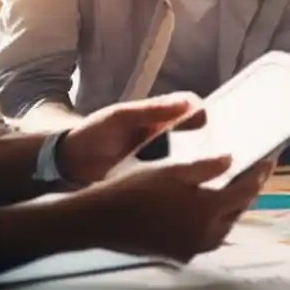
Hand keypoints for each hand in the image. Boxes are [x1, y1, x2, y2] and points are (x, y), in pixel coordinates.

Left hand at [59, 93, 205, 184]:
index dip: (202, 112)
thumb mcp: (121, 118)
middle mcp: (163, 131)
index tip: (206, 127)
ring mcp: (160, 154)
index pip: (190, 106)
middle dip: (210, 137)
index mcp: (157, 113)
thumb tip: (188, 104)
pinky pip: (178, 173)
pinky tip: (195, 185)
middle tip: (219, 152)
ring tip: (213, 171)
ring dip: (202, 158)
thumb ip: (151, 111)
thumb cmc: (94, 134)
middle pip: (196, 130)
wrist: (70, 164)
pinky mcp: (155, 176)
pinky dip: (188, 175)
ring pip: (191, 152)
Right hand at [77, 155, 275, 261]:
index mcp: (207, 212)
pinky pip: (208, 235)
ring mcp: (193, 248)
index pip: (245, 191)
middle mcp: (206, 235)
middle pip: (237, 210)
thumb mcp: (173, 171)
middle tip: (254, 170)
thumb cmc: (134, 190)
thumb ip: (207, 167)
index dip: (259, 173)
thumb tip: (232, 160)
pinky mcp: (180, 253)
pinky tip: (208, 204)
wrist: (99, 221)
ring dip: (231, 206)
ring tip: (234, 184)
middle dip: (248, 190)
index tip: (269, 159)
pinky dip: (214, 219)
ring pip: (224, 225)